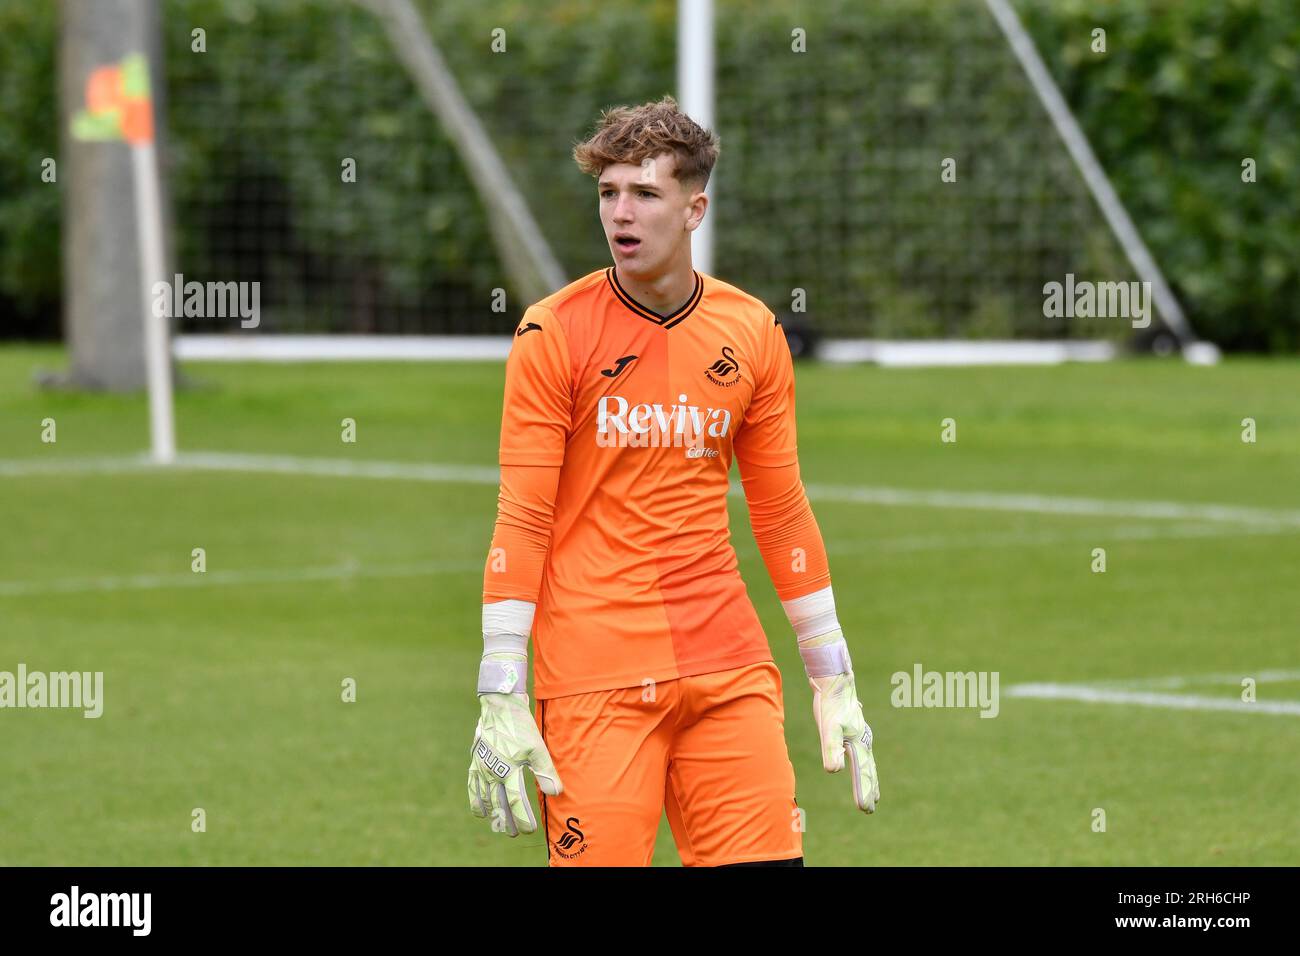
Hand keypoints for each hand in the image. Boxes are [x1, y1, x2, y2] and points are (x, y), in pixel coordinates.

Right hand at [467, 691, 562, 835]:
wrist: (500, 706)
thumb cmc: (521, 726)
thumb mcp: (538, 747)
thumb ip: (546, 772)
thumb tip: (556, 793)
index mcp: (509, 769)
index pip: (515, 801)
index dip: (523, 818)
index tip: (529, 829)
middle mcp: (493, 772)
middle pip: (498, 804)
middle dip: (506, 820)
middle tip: (513, 833)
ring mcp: (482, 767)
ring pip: (484, 797)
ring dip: (492, 813)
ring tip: (497, 824)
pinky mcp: (476, 761)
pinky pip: (473, 785)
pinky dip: (476, 799)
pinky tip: (480, 809)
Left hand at [809, 670, 879, 812]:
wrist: (835, 681)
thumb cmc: (831, 705)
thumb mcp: (828, 728)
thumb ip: (832, 749)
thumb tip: (834, 771)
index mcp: (859, 743)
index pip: (863, 773)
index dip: (863, 791)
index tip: (865, 809)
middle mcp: (863, 740)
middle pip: (869, 770)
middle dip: (870, 789)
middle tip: (870, 809)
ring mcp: (860, 734)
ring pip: (868, 761)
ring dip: (870, 778)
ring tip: (874, 793)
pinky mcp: (854, 727)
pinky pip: (863, 750)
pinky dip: (866, 762)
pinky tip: (862, 758)